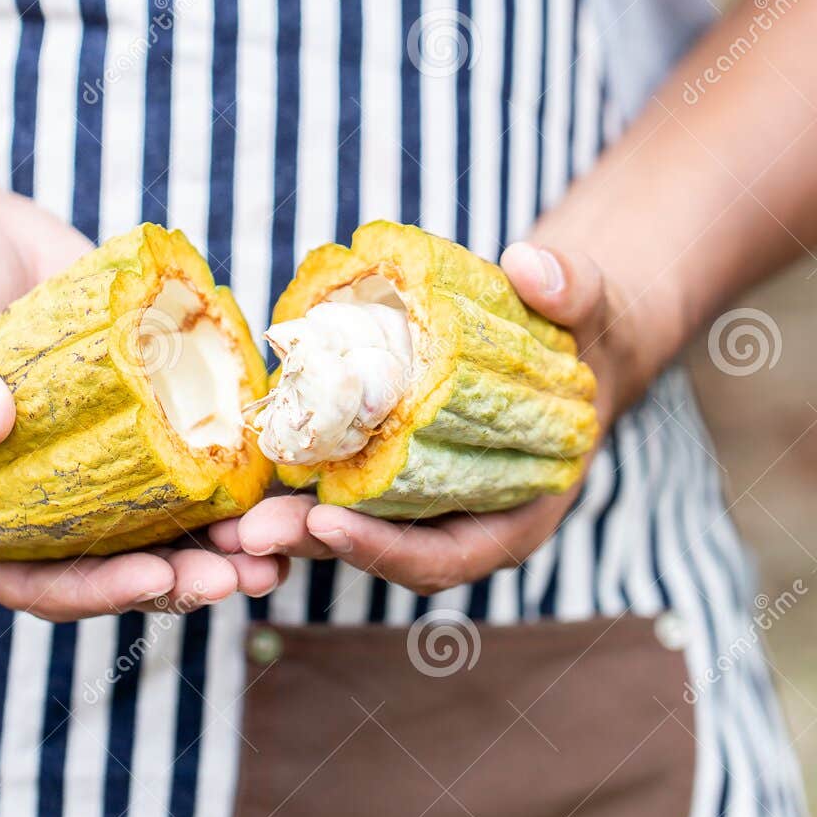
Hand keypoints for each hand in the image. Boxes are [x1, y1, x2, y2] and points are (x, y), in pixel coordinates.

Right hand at [0, 178, 283, 619]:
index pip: (37, 580)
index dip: (97, 592)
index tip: (154, 578)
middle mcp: (45, 497)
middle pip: (117, 562)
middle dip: (184, 578)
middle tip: (243, 573)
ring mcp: (98, 457)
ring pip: (165, 519)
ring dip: (222, 538)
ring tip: (277, 543)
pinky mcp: (142, 408)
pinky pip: (190, 447)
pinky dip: (233, 465)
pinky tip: (276, 469)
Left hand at [211, 243, 644, 594]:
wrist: (565, 337)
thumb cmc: (583, 333)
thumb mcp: (591, 308)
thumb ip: (572, 289)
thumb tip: (528, 262)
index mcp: (519, 511)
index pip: (449, 554)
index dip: (389, 550)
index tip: (329, 521)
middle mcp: (464, 517)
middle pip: (384, 550)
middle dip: (317, 543)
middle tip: (252, 531)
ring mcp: (423, 497)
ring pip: (352, 527)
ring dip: (290, 526)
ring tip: (226, 519)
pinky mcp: (388, 463)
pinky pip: (340, 482)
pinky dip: (296, 478)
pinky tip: (245, 464)